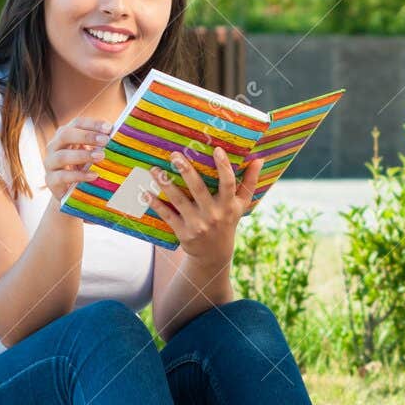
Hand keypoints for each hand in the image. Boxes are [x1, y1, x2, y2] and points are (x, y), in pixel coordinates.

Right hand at [43, 117, 114, 206]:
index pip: (76, 123)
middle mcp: (54, 146)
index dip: (92, 124)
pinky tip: (94, 175)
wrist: (69, 193)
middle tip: (105, 141)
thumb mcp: (91, 153)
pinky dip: (79, 175)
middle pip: (65, 134)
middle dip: (86, 136)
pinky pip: (63, 176)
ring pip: (62, 156)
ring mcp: (50, 163)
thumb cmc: (83, 168)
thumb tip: (120, 136)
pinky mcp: (51, 180)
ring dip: (83, 155)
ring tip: (101, 156)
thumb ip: (100, 144)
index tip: (109, 128)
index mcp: (65, 135)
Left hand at [143, 145, 262, 264]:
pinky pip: (167, 215)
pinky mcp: (183, 232)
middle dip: (186, 171)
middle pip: (198, 189)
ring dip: (165, 184)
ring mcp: (197, 224)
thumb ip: (250, 182)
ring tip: (154, 169)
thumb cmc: (228, 222)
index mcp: (229, 205)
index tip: (217, 149)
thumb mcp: (242, 205)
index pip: (228, 183)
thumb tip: (260, 159)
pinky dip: (155, 204)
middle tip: (175, 155)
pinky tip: (144, 191)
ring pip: (179, 200)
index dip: (223, 166)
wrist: (214, 255)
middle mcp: (213, 214)